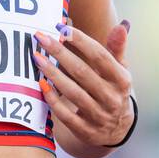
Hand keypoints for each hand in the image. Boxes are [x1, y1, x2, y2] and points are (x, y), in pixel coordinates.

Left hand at [33, 19, 133, 147]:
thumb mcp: (120, 71)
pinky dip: (52, 99)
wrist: (117, 131)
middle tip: (41, 37)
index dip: (81, 41)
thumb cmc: (114, 91)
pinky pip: (65, 114)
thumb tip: (122, 26)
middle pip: (82, 72)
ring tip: (36, 57)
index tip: (62, 28)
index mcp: (122, 80)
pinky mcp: (85, 131)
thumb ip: (117, 49)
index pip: (100, 56)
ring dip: (52, 73)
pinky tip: (41, 84)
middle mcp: (111, 98)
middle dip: (59, 53)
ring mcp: (98, 116)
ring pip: (71, 92)